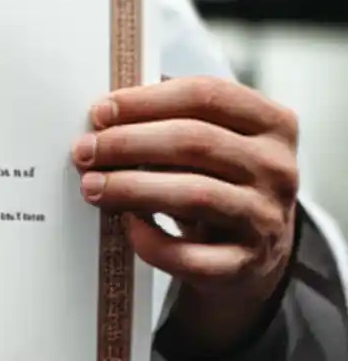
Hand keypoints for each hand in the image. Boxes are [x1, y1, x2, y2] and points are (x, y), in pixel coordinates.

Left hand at [71, 76, 300, 355]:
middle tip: (84, 151)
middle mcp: (276, 168)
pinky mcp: (245, 264)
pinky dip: (151, 241)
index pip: (207, 96)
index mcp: (272, 124)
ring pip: (193, 195)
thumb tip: (104, 116)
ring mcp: (265, 218)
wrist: (257, 250)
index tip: (98, 112)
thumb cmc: (219, 180)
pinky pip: (189, 255)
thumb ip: (172, 121)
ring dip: (131, 188)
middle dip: (128, 144)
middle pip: (195, 142)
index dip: (146, 101)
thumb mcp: (215, 142)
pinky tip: (127, 226)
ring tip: (91, 186)